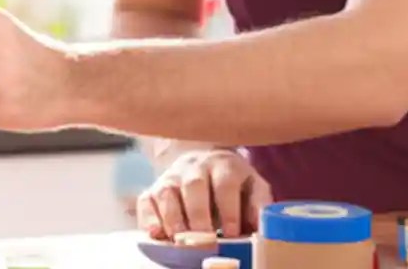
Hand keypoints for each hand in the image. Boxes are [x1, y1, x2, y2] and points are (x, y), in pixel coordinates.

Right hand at [136, 149, 271, 240]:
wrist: (206, 165)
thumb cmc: (234, 186)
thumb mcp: (252, 188)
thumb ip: (259, 205)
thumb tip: (261, 227)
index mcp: (224, 165)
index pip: (225, 183)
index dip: (229, 209)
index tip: (232, 233)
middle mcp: (194, 166)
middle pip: (194, 186)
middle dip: (199, 215)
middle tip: (205, 240)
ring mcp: (171, 176)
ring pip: (167, 192)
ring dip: (174, 219)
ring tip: (182, 241)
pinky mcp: (153, 190)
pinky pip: (146, 201)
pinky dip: (149, 218)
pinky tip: (156, 234)